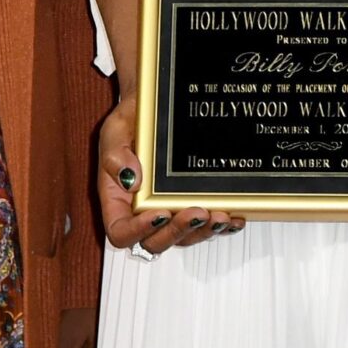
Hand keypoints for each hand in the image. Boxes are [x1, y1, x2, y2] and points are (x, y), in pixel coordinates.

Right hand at [96, 96, 240, 252]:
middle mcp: (142, 210)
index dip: (138, 231)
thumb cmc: (131, 120)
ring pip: (183, 237)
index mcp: (119, 199)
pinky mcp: (190, 202)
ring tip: (219, 215)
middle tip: (196, 212)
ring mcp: (168, 209)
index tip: (159, 213)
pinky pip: (204, 225)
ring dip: (202, 232)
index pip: (121, 231)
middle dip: (178, 232)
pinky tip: (232, 218)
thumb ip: (115, 154)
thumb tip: (129, 179)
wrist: (156, 105)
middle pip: (156, 241)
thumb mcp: (116, 129)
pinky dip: (220, 226)